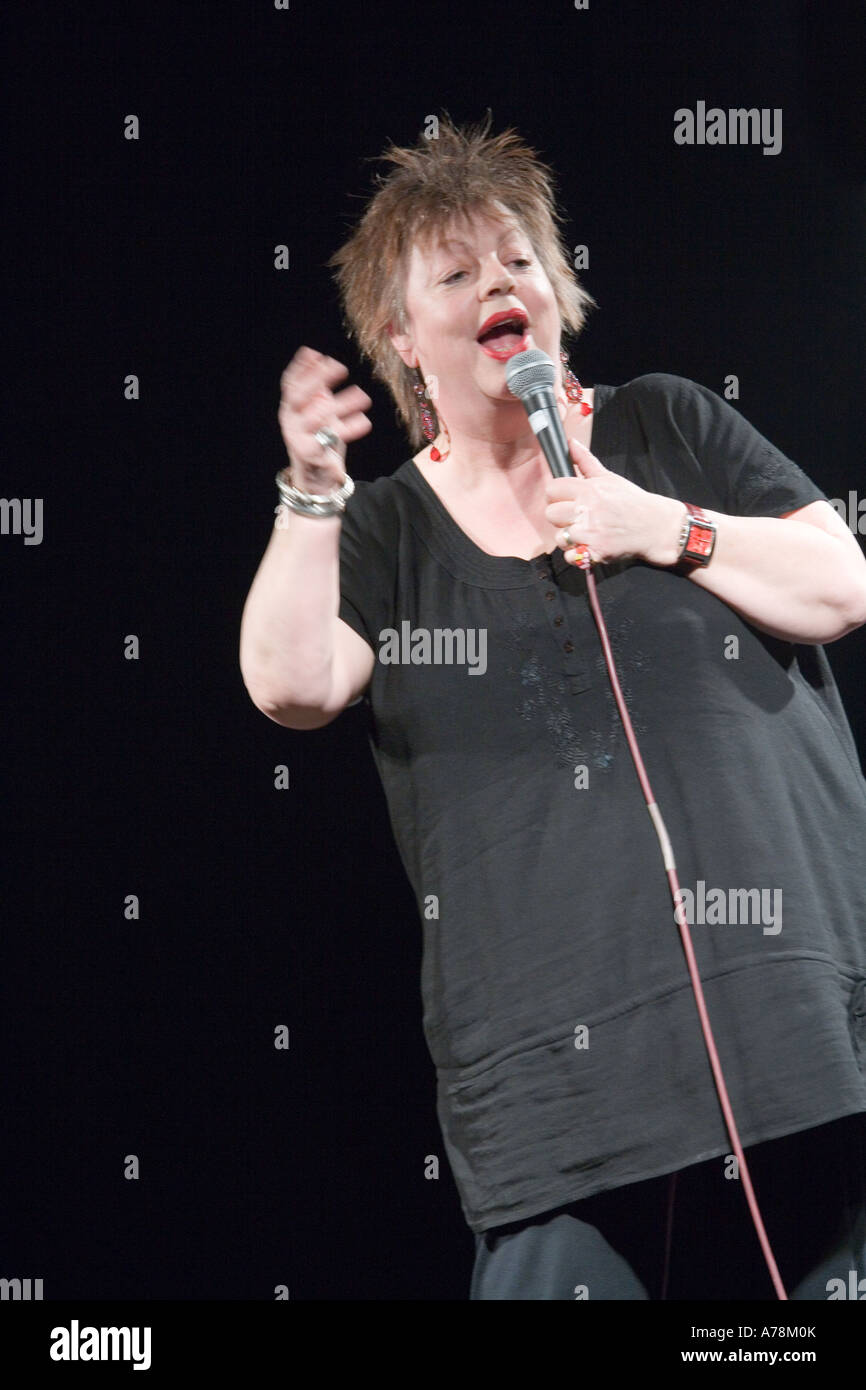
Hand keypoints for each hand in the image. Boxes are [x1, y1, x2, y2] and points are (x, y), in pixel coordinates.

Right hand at [278, 346, 372, 492]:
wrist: (315, 477)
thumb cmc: (318, 438)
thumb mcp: (317, 411)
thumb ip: (318, 390)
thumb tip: (319, 359)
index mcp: (290, 408)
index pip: (291, 383)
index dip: (301, 367)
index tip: (316, 353)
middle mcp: (290, 421)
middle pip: (298, 395)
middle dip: (318, 378)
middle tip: (341, 367)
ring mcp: (298, 437)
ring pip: (317, 416)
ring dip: (341, 404)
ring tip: (364, 396)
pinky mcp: (311, 454)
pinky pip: (330, 438)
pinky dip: (349, 428)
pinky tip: (364, 421)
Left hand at [544, 437, 684, 566]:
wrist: (656, 527)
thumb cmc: (632, 502)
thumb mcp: (610, 478)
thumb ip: (586, 461)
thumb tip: (570, 443)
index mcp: (589, 490)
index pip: (552, 490)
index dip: (557, 496)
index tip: (568, 501)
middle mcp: (588, 510)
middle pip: (551, 514)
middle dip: (561, 518)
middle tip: (578, 519)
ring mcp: (591, 532)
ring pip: (559, 537)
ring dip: (570, 538)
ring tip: (587, 533)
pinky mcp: (596, 552)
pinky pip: (570, 556)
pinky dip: (578, 555)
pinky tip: (591, 546)